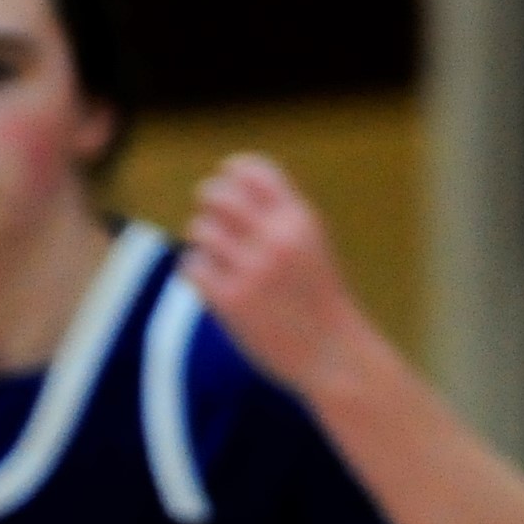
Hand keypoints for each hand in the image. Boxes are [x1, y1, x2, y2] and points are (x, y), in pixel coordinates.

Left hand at [178, 154, 369, 393]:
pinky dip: (195, 270)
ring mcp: (252, 270)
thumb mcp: (309, 243)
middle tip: (212, 217)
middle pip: (218, 194)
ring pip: (200, 229)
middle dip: (208, 201)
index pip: (253, 170)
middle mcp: (277, 239)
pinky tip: (211, 280)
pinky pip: (192, 266)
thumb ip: (278, 214)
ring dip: (201, 239)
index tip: (227, 182)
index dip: (232, 171)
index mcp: (300, 219)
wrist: (331, 353)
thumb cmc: (316, 296)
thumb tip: (227, 184)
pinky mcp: (231, 301)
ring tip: (216, 254)